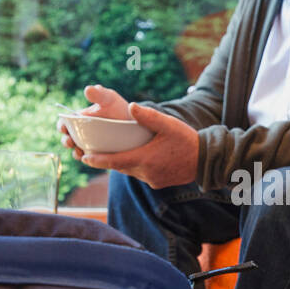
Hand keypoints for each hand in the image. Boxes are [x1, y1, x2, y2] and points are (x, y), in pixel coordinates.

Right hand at [58, 85, 132, 158]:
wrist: (135, 123)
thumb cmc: (117, 108)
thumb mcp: (109, 98)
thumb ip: (99, 93)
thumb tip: (87, 89)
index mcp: (79, 119)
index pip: (64, 123)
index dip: (61, 126)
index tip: (64, 127)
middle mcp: (81, 132)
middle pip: (67, 138)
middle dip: (66, 141)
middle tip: (70, 141)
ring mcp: (89, 144)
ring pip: (76, 151)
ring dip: (75, 152)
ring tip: (79, 151)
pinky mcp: (98, 154)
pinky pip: (90, 159)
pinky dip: (88, 159)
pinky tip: (90, 157)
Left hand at [79, 102, 198, 189]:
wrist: (206, 160)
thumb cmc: (187, 140)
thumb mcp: (168, 124)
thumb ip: (148, 116)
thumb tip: (130, 106)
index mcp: (144, 158)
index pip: (114, 161)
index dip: (97, 160)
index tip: (83, 157)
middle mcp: (145, 172)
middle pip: (119, 167)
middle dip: (105, 160)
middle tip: (90, 152)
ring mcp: (151, 179)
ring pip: (129, 171)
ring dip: (120, 163)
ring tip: (111, 153)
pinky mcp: (158, 182)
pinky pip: (140, 175)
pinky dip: (135, 167)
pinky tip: (137, 157)